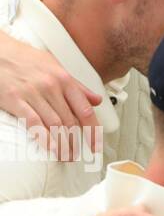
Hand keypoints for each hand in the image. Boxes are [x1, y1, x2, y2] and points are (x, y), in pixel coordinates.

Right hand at [0, 31, 99, 159]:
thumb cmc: (27, 59)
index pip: (84, 109)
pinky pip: (33, 122)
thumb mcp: (56, 67)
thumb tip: (96, 100)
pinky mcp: (16, 100)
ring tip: (66, 156)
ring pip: (54, 123)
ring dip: (62, 143)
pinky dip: (43, 137)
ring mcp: (34, 94)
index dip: (93, 130)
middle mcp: (52, 87)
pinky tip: (50, 148)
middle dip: (76, 141)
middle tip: (78, 154)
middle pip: (70, 120)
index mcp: (64, 79)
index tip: (96, 144)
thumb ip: (77, 86)